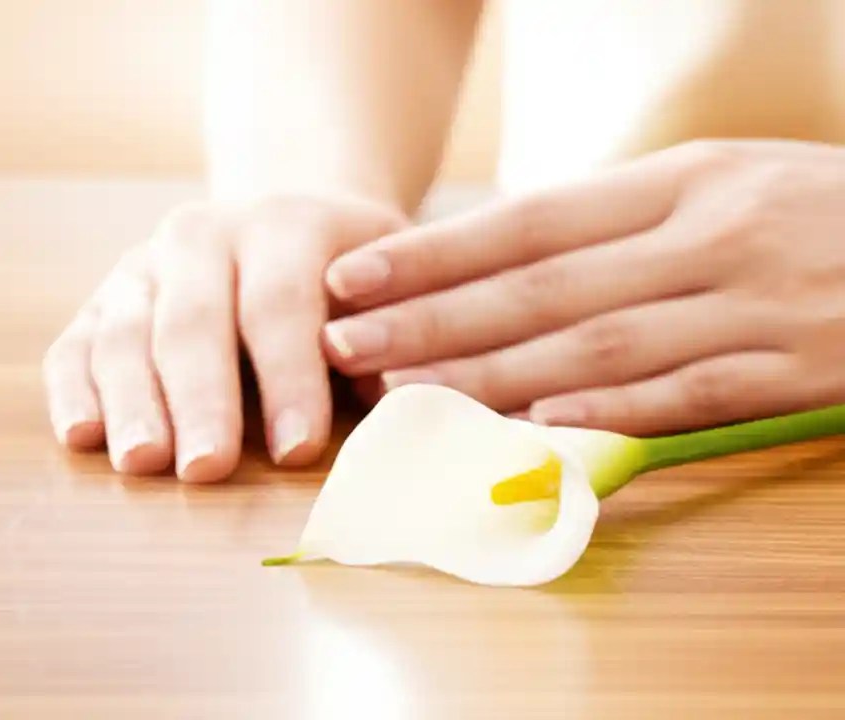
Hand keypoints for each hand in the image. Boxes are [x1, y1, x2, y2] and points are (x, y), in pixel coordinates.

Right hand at [44, 196, 405, 480]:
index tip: (298, 452)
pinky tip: (80, 436)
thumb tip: (393, 399)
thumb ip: (394, 335)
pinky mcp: (101, 303)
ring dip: (130, 402)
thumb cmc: (352, 279)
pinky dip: (72, 391)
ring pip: (125, 333)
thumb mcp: (391, 285)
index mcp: (282, 225)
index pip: (281, 303)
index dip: (289, 378)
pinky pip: (75, 345)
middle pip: (193, 321)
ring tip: (140, 463)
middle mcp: (200, 236)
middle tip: (204, 468)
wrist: (283, 226)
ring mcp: (142, 268)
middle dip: (200, 400)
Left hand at [322, 140, 844, 434]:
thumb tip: (496, 259)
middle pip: (542, 286)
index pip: (528, 220)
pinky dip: (608, 411)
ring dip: (491, 374)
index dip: (433, 253)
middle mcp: (706, 234)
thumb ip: (618, 222)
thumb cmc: (811, 213)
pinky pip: (687, 393)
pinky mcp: (796, 368)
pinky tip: (534, 426)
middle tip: (347, 344)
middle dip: (433, 318)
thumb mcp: (718, 186)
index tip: (352, 276)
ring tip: (406, 394)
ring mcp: (752, 302)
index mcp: (679, 180)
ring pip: (596, 344)